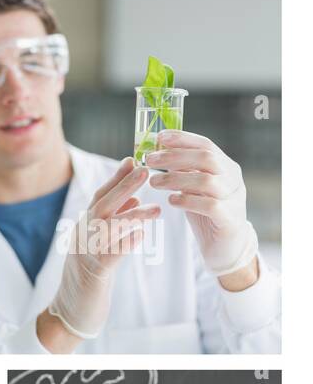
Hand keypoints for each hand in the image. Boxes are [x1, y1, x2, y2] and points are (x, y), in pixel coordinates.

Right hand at [47, 158, 160, 340]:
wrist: (70, 312)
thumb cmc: (88, 279)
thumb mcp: (100, 246)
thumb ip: (114, 223)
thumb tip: (134, 201)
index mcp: (83, 228)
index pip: (100, 196)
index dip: (116, 178)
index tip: (133, 159)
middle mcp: (81, 237)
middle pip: (101, 206)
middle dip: (123, 187)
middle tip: (145, 170)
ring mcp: (85, 254)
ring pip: (107, 228)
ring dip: (132, 216)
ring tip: (156, 209)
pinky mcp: (93, 274)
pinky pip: (111, 255)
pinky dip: (126, 244)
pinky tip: (142, 236)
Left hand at [145, 130, 257, 278]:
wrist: (226, 246)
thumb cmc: (206, 213)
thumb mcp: (194, 188)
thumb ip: (183, 171)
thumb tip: (158, 152)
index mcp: (225, 167)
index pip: (206, 145)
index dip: (183, 139)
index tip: (159, 137)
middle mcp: (232, 179)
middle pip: (206, 158)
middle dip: (175, 157)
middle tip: (149, 160)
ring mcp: (234, 198)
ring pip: (207, 181)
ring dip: (176, 179)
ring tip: (153, 183)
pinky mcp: (229, 219)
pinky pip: (210, 206)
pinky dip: (188, 201)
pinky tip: (171, 201)